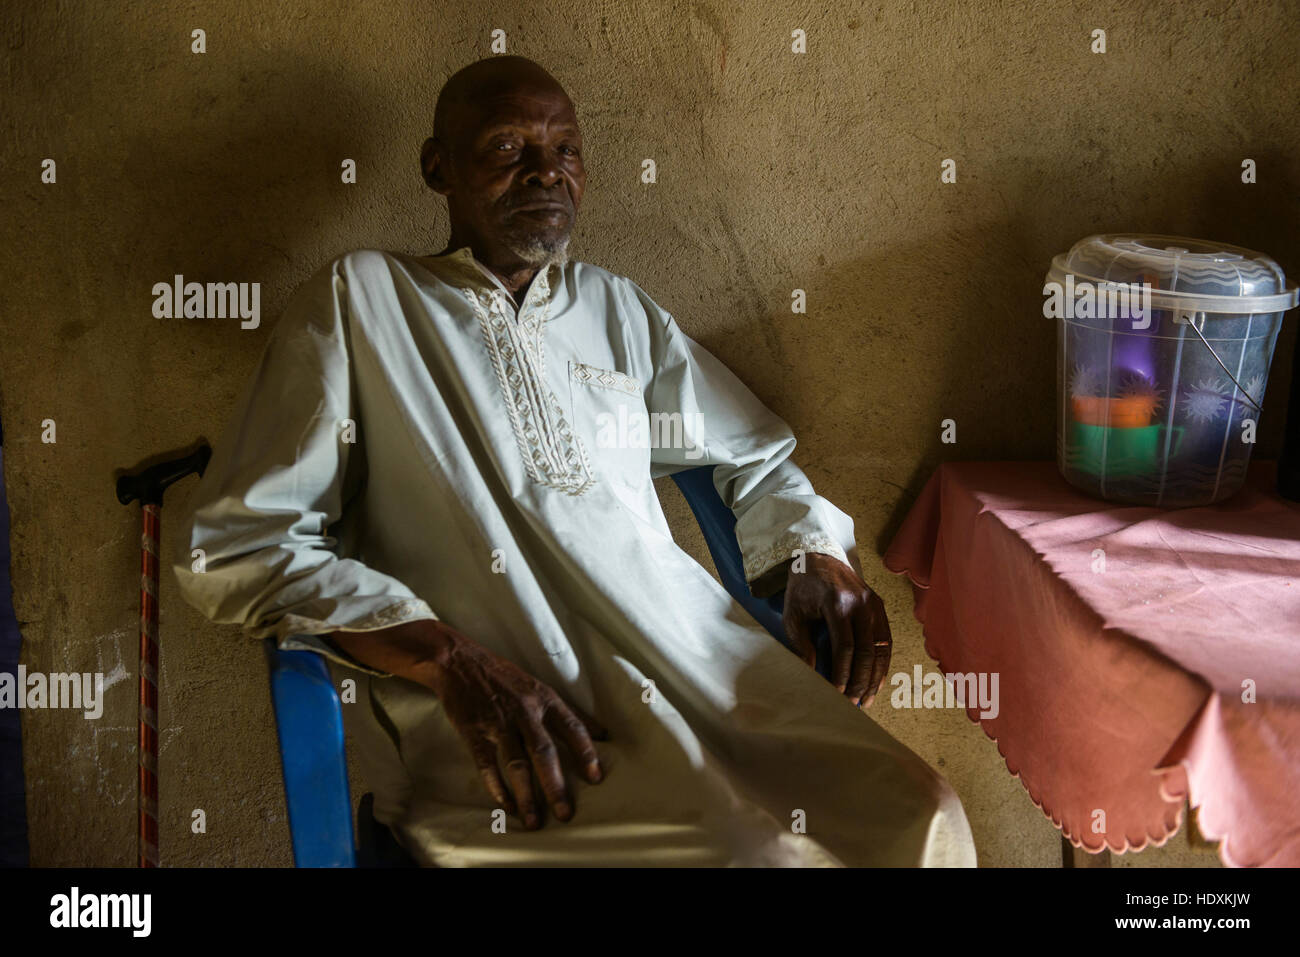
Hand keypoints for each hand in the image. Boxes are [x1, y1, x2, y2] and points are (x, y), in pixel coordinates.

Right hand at [423, 626, 607, 829]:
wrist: (459, 662)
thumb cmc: (504, 677)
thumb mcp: (540, 688)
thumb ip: (569, 713)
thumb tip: (602, 734)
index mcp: (544, 699)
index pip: (572, 727)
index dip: (585, 753)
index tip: (596, 779)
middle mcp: (524, 711)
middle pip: (544, 752)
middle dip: (555, 785)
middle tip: (565, 813)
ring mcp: (498, 722)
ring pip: (516, 763)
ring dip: (526, 795)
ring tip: (534, 821)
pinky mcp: (474, 731)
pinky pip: (486, 764)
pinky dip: (496, 787)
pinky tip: (506, 805)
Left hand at [781, 552, 892, 707]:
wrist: (818, 559)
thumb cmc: (802, 589)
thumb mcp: (793, 615)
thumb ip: (802, 644)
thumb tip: (811, 675)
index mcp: (838, 604)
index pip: (845, 648)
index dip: (843, 674)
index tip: (837, 694)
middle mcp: (861, 603)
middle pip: (866, 652)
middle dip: (861, 682)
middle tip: (853, 703)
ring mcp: (873, 604)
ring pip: (881, 648)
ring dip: (875, 677)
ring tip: (867, 700)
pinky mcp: (879, 605)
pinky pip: (885, 640)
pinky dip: (883, 663)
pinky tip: (877, 682)